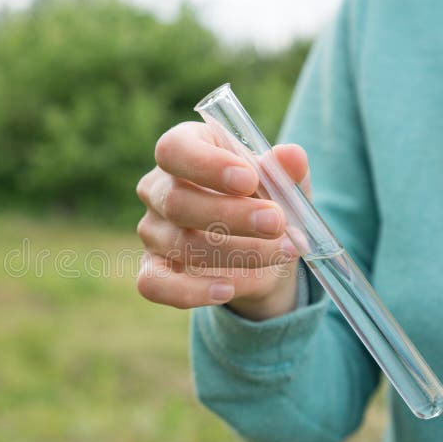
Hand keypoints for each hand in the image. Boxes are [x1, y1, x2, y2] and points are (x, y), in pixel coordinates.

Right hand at [135, 121, 311, 320]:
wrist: (263, 253)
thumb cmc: (265, 201)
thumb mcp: (283, 184)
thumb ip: (286, 170)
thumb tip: (291, 156)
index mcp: (184, 150)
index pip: (174, 150)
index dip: (207, 164)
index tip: (249, 179)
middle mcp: (158, 188)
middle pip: (176, 200)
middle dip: (231, 215)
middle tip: (277, 223)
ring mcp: (152, 231)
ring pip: (179, 244)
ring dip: (235, 252)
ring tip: (280, 253)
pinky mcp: (151, 270)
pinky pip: (154, 284)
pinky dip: (190, 291)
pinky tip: (227, 289)